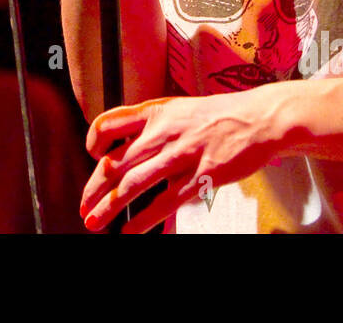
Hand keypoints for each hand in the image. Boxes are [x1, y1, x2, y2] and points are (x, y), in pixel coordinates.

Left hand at [79, 89, 285, 232]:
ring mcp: (180, 155)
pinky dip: (143, 220)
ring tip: (94, 222)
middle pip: (116, 162)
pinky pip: (164, 203)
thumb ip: (153, 126)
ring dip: (110, 207)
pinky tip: (130, 232)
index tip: (92, 156)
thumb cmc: (220, 115)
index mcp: (155, 112)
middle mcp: (162, 133)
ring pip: (133, 184)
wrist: (258, 118)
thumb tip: (129, 148)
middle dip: (94, 188)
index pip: (109, 123)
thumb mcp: (179, 109)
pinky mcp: (199, 177)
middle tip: (84, 205)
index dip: (94, 141)